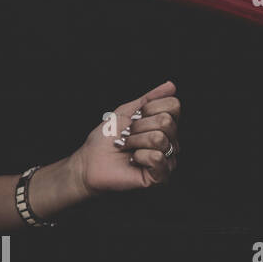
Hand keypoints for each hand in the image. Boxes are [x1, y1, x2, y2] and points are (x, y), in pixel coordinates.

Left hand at [71, 80, 180, 194]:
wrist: (89, 161)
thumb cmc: (106, 138)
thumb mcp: (126, 112)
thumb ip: (149, 98)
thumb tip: (171, 85)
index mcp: (165, 125)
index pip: (173, 105)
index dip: (148, 108)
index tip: (134, 118)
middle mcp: (171, 141)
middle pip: (166, 121)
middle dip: (138, 126)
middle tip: (127, 134)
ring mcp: (167, 159)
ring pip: (159, 139)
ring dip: (134, 140)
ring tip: (127, 147)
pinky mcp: (160, 176)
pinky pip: (157, 157)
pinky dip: (139, 156)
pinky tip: (133, 160)